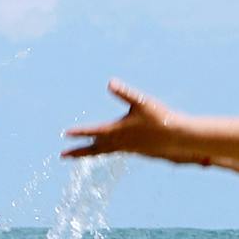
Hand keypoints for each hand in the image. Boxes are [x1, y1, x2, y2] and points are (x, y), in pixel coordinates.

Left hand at [62, 80, 196, 161]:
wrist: (177, 137)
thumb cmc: (159, 117)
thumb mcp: (141, 101)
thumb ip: (124, 92)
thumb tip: (110, 82)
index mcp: (117, 130)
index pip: (93, 132)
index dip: (78, 132)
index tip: (65, 134)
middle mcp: (119, 142)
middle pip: (94, 148)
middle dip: (78, 152)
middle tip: (62, 156)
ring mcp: (127, 148)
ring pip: (103, 152)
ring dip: (89, 153)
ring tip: (77, 155)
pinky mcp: (134, 150)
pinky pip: (114, 152)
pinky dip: (104, 152)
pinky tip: (104, 150)